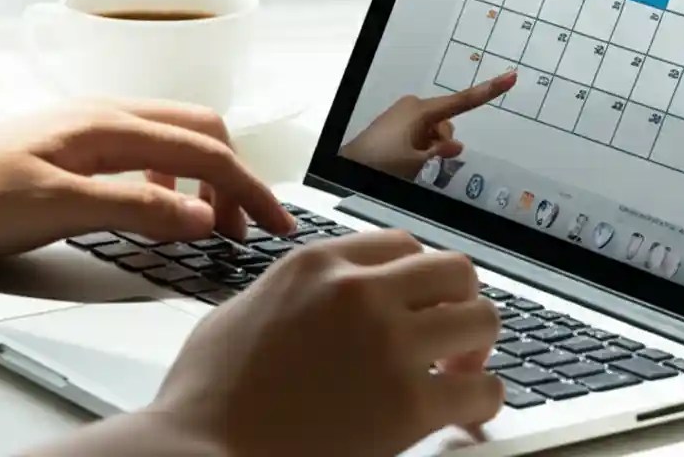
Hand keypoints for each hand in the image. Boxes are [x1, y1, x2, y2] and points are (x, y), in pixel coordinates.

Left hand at [0, 100, 292, 257]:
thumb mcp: (59, 208)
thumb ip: (137, 207)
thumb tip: (204, 216)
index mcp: (109, 124)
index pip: (205, 151)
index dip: (248, 189)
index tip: (274, 225)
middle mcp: (106, 114)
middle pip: (201, 131)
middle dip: (234, 177)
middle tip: (244, 228)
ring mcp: (89, 126)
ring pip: (174, 138)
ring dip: (204, 177)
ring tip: (208, 224)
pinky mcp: (74, 145)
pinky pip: (145, 151)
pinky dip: (172, 178)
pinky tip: (157, 208)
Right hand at [149, 230, 503, 455]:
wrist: (200, 453)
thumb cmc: (206, 397)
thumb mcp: (239, 312)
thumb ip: (287, 292)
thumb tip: (311, 300)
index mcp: (318, 263)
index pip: (402, 246)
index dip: (418, 279)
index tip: (419, 304)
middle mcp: (360, 291)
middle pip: (454, 270)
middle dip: (459, 302)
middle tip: (451, 337)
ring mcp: (389, 343)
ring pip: (481, 318)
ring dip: (478, 347)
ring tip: (462, 374)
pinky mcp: (408, 403)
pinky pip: (483, 389)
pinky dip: (484, 401)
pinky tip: (467, 413)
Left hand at [341, 71, 516, 179]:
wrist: (348, 166)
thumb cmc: (377, 161)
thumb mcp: (415, 163)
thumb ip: (440, 152)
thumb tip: (455, 145)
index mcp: (420, 111)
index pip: (463, 101)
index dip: (488, 90)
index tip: (509, 77)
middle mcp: (413, 108)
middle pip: (446, 126)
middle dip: (441, 144)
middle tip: (423, 162)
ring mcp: (404, 115)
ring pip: (434, 134)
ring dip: (429, 150)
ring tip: (407, 163)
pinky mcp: (397, 123)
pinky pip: (420, 136)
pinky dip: (419, 149)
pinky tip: (404, 160)